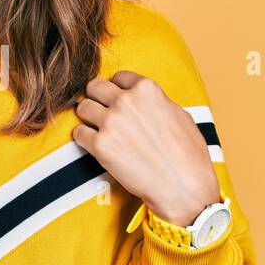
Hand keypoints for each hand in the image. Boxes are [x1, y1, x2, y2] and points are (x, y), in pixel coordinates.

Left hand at [73, 70, 220, 226]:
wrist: (183, 187)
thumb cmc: (187, 154)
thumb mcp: (179, 114)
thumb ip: (156, 101)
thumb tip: (142, 99)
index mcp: (147, 89)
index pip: (118, 77)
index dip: (118, 90)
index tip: (118, 101)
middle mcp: (126, 101)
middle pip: (94, 87)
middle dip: (97, 98)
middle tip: (102, 112)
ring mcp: (111, 122)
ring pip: (82, 108)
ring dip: (88, 118)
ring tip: (98, 129)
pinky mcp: (100, 145)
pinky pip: (78, 133)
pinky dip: (83, 139)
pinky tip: (96, 145)